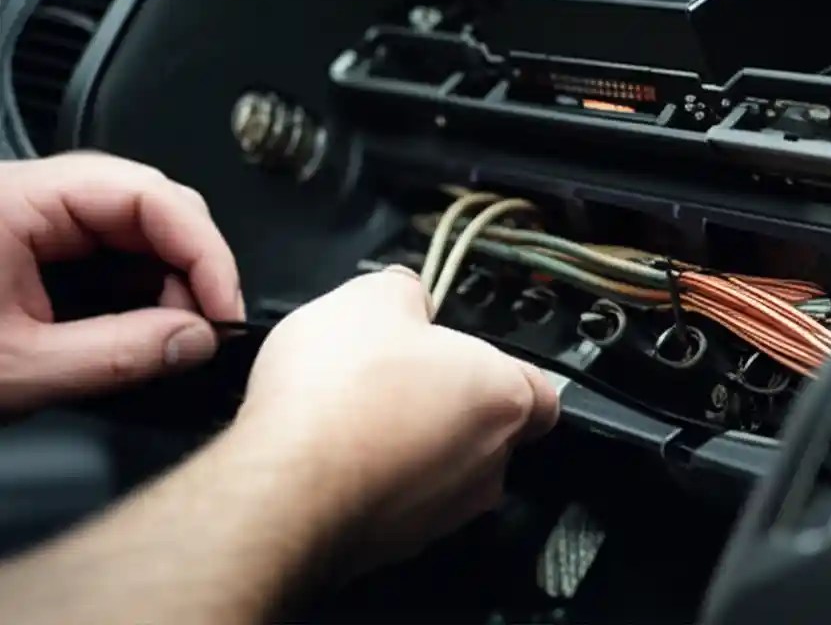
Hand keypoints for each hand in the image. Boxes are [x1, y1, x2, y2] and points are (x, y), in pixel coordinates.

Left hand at [0, 152, 241, 411]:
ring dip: (166, 273)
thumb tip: (195, 338)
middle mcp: (22, 194)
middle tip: (205, 322)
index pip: (148, 196)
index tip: (223, 306)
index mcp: (15, 200)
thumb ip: (119, 354)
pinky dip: (135, 282)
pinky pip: (101, 245)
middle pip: (147, 200)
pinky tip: (141, 323)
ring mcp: (23, 214)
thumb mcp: (16, 368)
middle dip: (190, 261)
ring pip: (129, 221)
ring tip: (172, 329)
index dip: (203, 251)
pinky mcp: (21, 242)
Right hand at [230, 266, 558, 576]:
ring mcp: (447, 512)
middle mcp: (490, 462)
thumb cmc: (340, 392)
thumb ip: (406, 291)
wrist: (284, 486)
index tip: (457, 354)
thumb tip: (408, 296)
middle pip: (487, 428)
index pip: (540, 391)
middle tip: (394, 376)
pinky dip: (375, 479)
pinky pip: (400, 501)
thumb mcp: (371, 297)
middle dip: (445, 403)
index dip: (499, 368)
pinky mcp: (401, 544)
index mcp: (505, 397)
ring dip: (408, 443)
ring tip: (351, 416)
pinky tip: (330, 456)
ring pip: (442, 468)